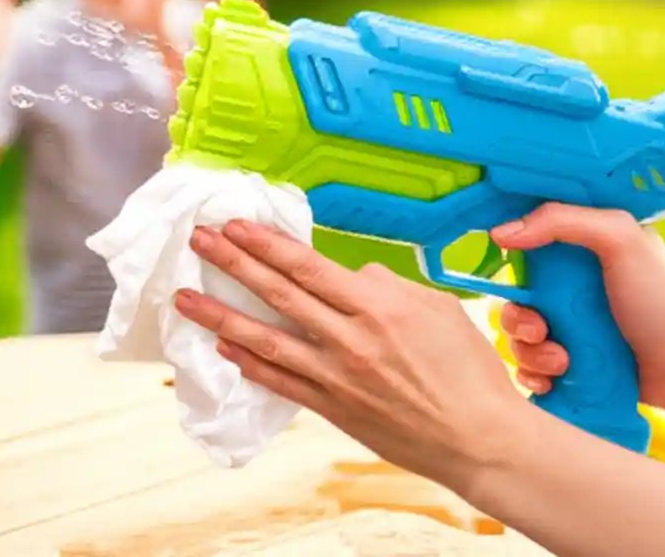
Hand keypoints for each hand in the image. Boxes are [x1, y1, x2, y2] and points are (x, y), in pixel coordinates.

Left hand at [174, 221, 523, 493]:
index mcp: (379, 306)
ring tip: (184, 297)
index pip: (308, 265)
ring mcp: (336, 376)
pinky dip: (248, 363)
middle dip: (233, 263)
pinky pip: (280, 382)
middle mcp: (350, 339)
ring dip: (220, 315)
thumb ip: (388, 286)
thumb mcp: (439, 308)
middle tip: (199, 241)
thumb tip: (353, 275)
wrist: (480, 440)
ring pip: (266, 339)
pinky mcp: (332, 409)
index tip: (235, 225)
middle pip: (279, 293)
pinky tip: (222, 346)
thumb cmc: (468, 371)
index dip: (266, 243)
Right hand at [492, 203, 664, 412]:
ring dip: (530, 353)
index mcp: (580, 255)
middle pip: (515, 301)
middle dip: (518, 320)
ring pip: (519, 339)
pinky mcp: (571, 366)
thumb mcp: (620, 240)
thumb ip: (561, 221)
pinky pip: (529, 370)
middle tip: (540, 331)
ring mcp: (570, 331)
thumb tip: (499, 232)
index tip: (510, 273)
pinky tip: (552, 380)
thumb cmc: (662, 301)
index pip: (528, 248)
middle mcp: (571, 292)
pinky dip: (533, 376)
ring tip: (562, 363)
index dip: (510, 258)